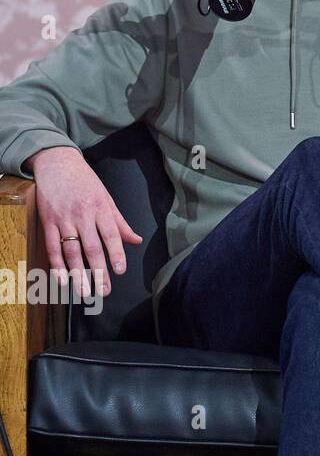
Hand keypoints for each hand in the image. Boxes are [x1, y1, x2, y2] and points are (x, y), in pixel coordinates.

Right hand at [29, 146, 141, 296]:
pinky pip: (52, 246)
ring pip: (71, 250)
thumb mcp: (107, 198)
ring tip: (84, 291)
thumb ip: (120, 222)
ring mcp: (63, 219)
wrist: (57, 164)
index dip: (116, 253)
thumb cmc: (86, 182)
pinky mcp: (47, 222)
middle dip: (98, 271)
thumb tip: (136, 240)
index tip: (120, 271)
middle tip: (104, 290)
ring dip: (78, 273)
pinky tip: (62, 278)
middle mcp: (82, 215)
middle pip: (91, 247)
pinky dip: (56, 264)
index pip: (111, 235)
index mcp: (101, 208)